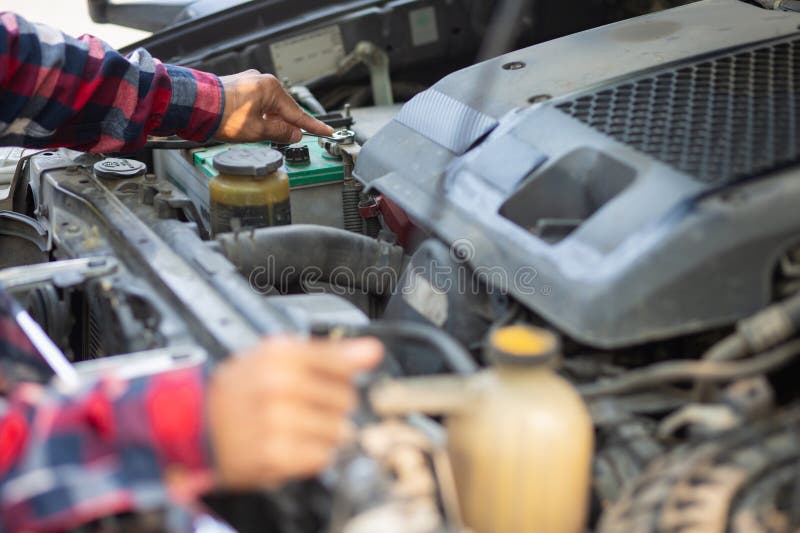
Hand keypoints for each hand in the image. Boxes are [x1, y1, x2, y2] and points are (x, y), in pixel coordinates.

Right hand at [207, 336, 382, 489]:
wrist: (191, 426)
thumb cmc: (235, 390)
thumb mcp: (275, 356)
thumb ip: (330, 353)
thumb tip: (373, 350)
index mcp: (282, 354)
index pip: (342, 363)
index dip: (342, 374)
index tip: (334, 379)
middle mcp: (280, 385)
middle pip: (345, 398)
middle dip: (331, 404)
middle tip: (304, 406)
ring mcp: (279, 422)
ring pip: (338, 430)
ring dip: (322, 433)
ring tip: (295, 427)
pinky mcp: (277, 456)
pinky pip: (322, 457)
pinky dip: (311, 454)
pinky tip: (291, 444)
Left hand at [215, 70, 332, 143]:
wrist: (194, 105)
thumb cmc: (222, 115)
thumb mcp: (257, 130)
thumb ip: (280, 132)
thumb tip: (294, 134)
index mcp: (271, 89)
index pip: (297, 113)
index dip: (312, 126)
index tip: (326, 131)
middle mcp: (261, 81)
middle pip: (283, 109)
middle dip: (286, 125)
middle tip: (290, 140)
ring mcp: (248, 82)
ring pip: (269, 107)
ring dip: (270, 122)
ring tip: (261, 135)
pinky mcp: (237, 87)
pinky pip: (257, 103)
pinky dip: (259, 116)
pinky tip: (253, 126)